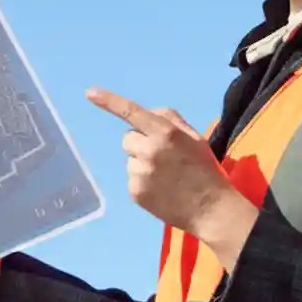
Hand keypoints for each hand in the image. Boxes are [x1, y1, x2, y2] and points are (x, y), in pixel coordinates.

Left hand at [86, 87, 236, 234]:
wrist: (211, 209)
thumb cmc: (204, 169)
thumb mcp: (194, 137)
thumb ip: (170, 120)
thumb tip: (147, 114)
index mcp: (165, 133)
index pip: (132, 112)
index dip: (109, 101)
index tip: (90, 93)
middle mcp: (149, 150)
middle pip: (128, 138)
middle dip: (141, 143)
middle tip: (163, 157)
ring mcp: (140, 173)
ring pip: (130, 159)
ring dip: (142, 163)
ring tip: (166, 176)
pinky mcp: (135, 192)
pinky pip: (132, 178)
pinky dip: (143, 182)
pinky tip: (161, 189)